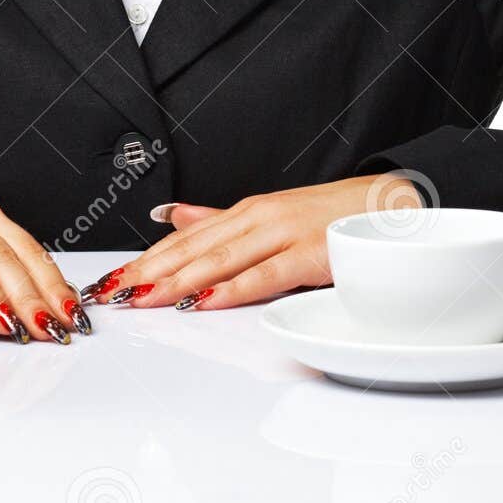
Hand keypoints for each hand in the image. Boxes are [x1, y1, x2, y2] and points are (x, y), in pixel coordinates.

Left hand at [92, 174, 423, 310]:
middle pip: (194, 248)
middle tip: (112, 293)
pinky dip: (233, 287)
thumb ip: (219, 222)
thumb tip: (170, 216)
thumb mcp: (269, 215)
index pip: (185, 238)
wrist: (391, 203)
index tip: (111, 278)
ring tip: (143, 297)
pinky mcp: (310, 254)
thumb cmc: (331, 215)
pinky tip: (205, 299)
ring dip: (178, 279)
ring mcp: (284, 233)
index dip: (145, 259)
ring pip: (221, 259)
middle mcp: (259, 218)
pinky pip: (265, 275)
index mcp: (246, 212)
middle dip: (149, 271)